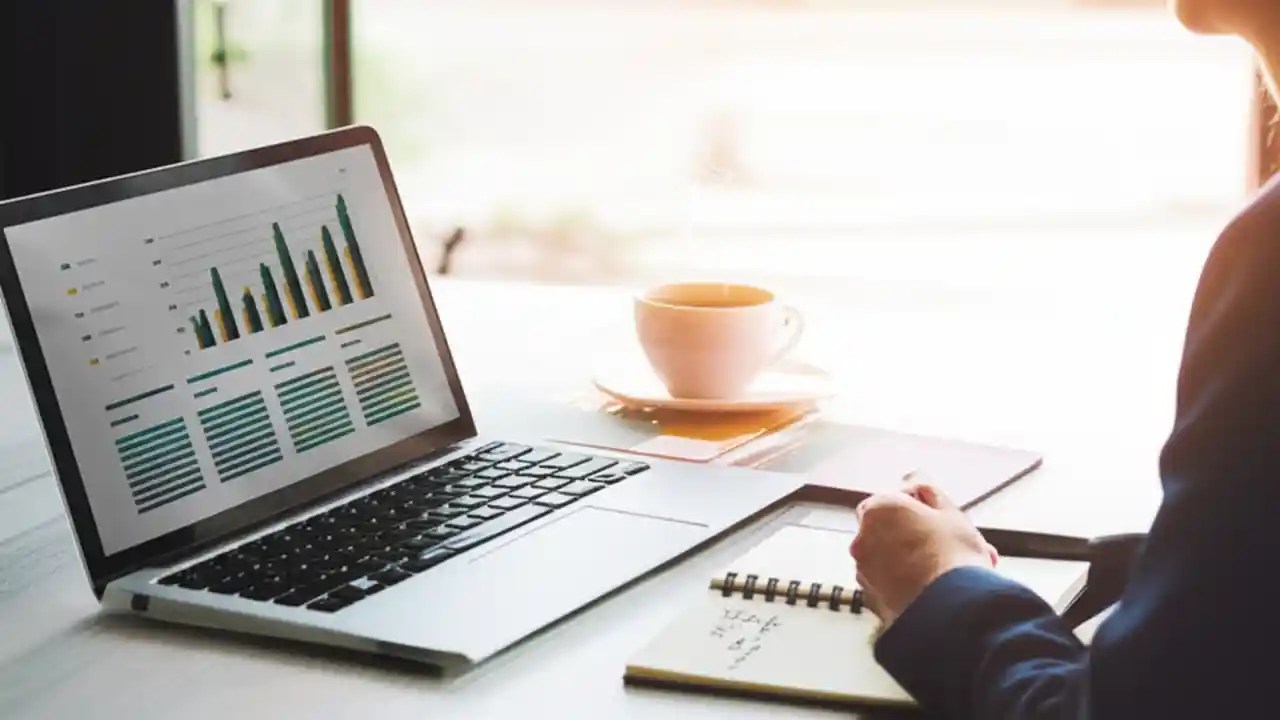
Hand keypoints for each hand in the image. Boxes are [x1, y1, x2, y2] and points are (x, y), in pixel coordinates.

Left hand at [850, 478, 998, 626]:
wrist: (951, 611)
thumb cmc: (953, 557)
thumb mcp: (950, 513)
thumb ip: (930, 492)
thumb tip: (918, 485)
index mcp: (876, 511)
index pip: (893, 499)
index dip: (920, 508)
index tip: (939, 518)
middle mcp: (862, 540)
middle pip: (891, 532)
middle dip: (918, 537)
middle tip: (950, 546)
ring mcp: (865, 573)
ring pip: (892, 560)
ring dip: (915, 561)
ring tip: (952, 572)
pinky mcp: (873, 601)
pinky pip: (891, 586)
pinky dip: (908, 585)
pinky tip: (938, 590)